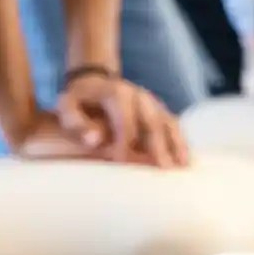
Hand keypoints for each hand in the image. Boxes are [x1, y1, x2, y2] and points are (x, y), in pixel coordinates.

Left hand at [54, 74, 189, 166]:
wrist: (92, 84)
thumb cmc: (78, 101)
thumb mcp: (67, 106)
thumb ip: (77, 123)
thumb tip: (95, 141)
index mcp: (117, 92)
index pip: (125, 120)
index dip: (125, 142)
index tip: (123, 162)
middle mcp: (139, 95)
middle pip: (152, 122)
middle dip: (158, 146)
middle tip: (163, 169)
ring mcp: (152, 103)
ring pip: (168, 123)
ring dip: (175, 144)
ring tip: (182, 166)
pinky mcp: (159, 111)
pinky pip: (173, 126)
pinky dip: (180, 142)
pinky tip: (186, 161)